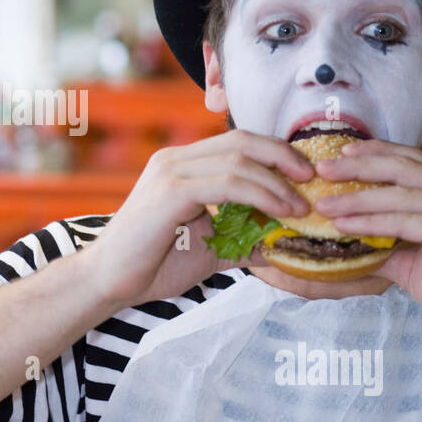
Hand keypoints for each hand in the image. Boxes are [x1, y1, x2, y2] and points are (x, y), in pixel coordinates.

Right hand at [86, 130, 313, 310]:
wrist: (109, 281)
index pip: (238, 142)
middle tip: (312, 180)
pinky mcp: (171, 191)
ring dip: (278, 183)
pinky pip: (228, 183)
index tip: (305, 176)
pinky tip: (280, 212)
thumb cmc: (152, 264)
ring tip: (301, 207)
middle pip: (243, 140)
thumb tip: (281, 244)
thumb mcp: (209, 247)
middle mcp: (176, 158)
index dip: (276, 152)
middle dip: (284, 157)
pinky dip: (261, 195)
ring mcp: (171, 171)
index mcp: (182, 164)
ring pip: (239, 160)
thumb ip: (242, 239)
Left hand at [314, 139, 421, 334]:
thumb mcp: (416, 261)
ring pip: (399, 195)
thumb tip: (350, 239)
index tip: (346, 150)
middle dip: (359, 166)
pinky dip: (370, 222)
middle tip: (324, 168)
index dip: (379, 152)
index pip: (415, 161)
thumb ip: (387, 246)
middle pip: (404, 168)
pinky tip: (344, 225)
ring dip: (356, 198)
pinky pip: (403, 222)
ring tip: (324, 204)